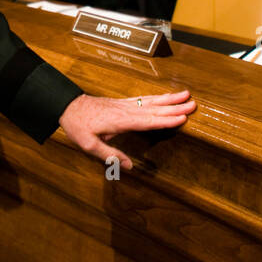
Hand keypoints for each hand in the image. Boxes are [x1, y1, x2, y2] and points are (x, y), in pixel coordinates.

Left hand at [58, 89, 194, 170]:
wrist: (67, 106)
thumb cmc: (78, 126)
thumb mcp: (89, 145)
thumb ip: (109, 155)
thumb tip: (128, 167)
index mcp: (120, 121)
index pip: (147, 121)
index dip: (165, 120)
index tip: (182, 118)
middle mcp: (126, 111)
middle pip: (154, 109)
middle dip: (174, 107)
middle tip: (193, 104)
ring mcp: (125, 105)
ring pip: (151, 101)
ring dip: (169, 99)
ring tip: (186, 95)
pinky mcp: (122, 103)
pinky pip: (144, 99)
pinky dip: (157, 97)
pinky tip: (165, 97)